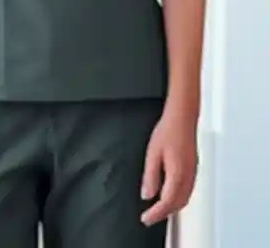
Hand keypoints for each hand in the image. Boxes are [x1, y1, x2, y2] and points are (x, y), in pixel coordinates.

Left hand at [141, 104, 198, 225]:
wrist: (182, 119)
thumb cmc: (168, 132)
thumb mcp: (152, 154)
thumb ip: (150, 177)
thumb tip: (147, 194)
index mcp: (178, 174)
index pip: (167, 201)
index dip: (156, 213)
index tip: (146, 218)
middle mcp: (188, 177)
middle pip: (178, 203)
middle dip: (164, 214)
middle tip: (150, 218)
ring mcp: (193, 174)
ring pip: (184, 199)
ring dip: (171, 208)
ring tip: (157, 211)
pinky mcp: (193, 170)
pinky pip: (187, 191)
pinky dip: (177, 199)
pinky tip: (168, 197)